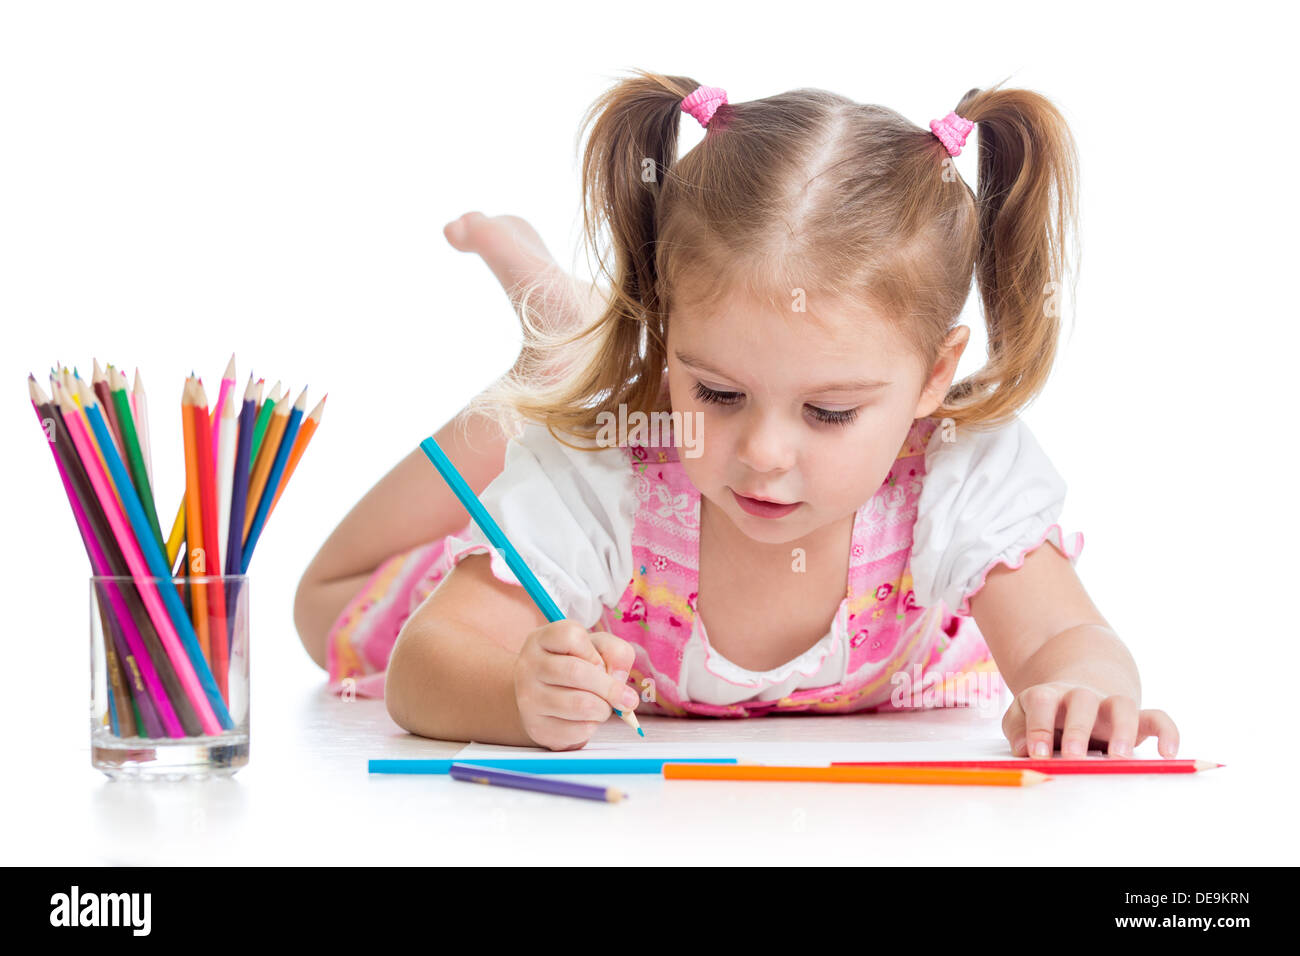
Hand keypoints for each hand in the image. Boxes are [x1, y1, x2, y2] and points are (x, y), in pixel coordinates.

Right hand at [513, 620, 638, 751]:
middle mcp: (529, 666)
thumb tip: (619, 680)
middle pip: (576, 672)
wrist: (544, 699)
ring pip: (580, 704)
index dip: (594, 652)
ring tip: (603, 706)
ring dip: (604, 708)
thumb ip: (615, 652)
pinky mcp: (537, 727)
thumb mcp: (596, 648)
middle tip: (627, 698)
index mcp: (542, 639)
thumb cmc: (576, 666)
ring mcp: (529, 698)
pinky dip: (593, 726)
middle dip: (610, 687)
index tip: (600, 663)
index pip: (571, 636)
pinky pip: (577, 729)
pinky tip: (587, 719)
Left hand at [1001, 681, 1178, 757]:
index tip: (1038, 753)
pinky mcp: (1136, 718)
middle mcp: (1081, 696)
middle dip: (1077, 729)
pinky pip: (1158, 718)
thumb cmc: (1045, 715)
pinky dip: (1167, 732)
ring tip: (1119, 757)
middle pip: (1082, 701)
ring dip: (1122, 729)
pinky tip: (1168, 753)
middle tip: (1073, 756)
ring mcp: (1110, 705)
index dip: (1038, 727)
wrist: (1074, 696)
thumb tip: (1024, 748)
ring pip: (1121, 705)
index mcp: (1049, 695)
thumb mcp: (1021, 717)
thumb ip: (1017, 730)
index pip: (1042, 702)